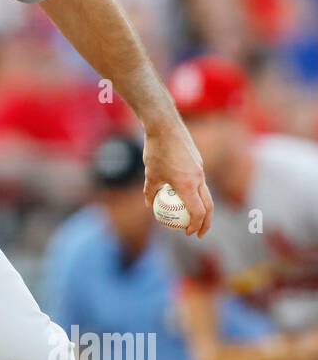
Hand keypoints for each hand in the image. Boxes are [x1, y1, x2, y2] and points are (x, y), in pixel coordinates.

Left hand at [143, 120, 212, 237]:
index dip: (195, 225)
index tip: (189, 233)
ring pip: (205, 193)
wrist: (165, 126)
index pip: (197, 212)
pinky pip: (200, 181)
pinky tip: (186, 194)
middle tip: (199, 233)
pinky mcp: (199, 161)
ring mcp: (200, 169)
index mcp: (187, 184)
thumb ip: (150, 192)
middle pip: (208, 206)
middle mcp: (198, 178)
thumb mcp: (150, 175)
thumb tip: (150, 205)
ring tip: (194, 217)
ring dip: (202, 208)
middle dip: (206, 222)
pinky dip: (196, 192)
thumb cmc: (156, 151)